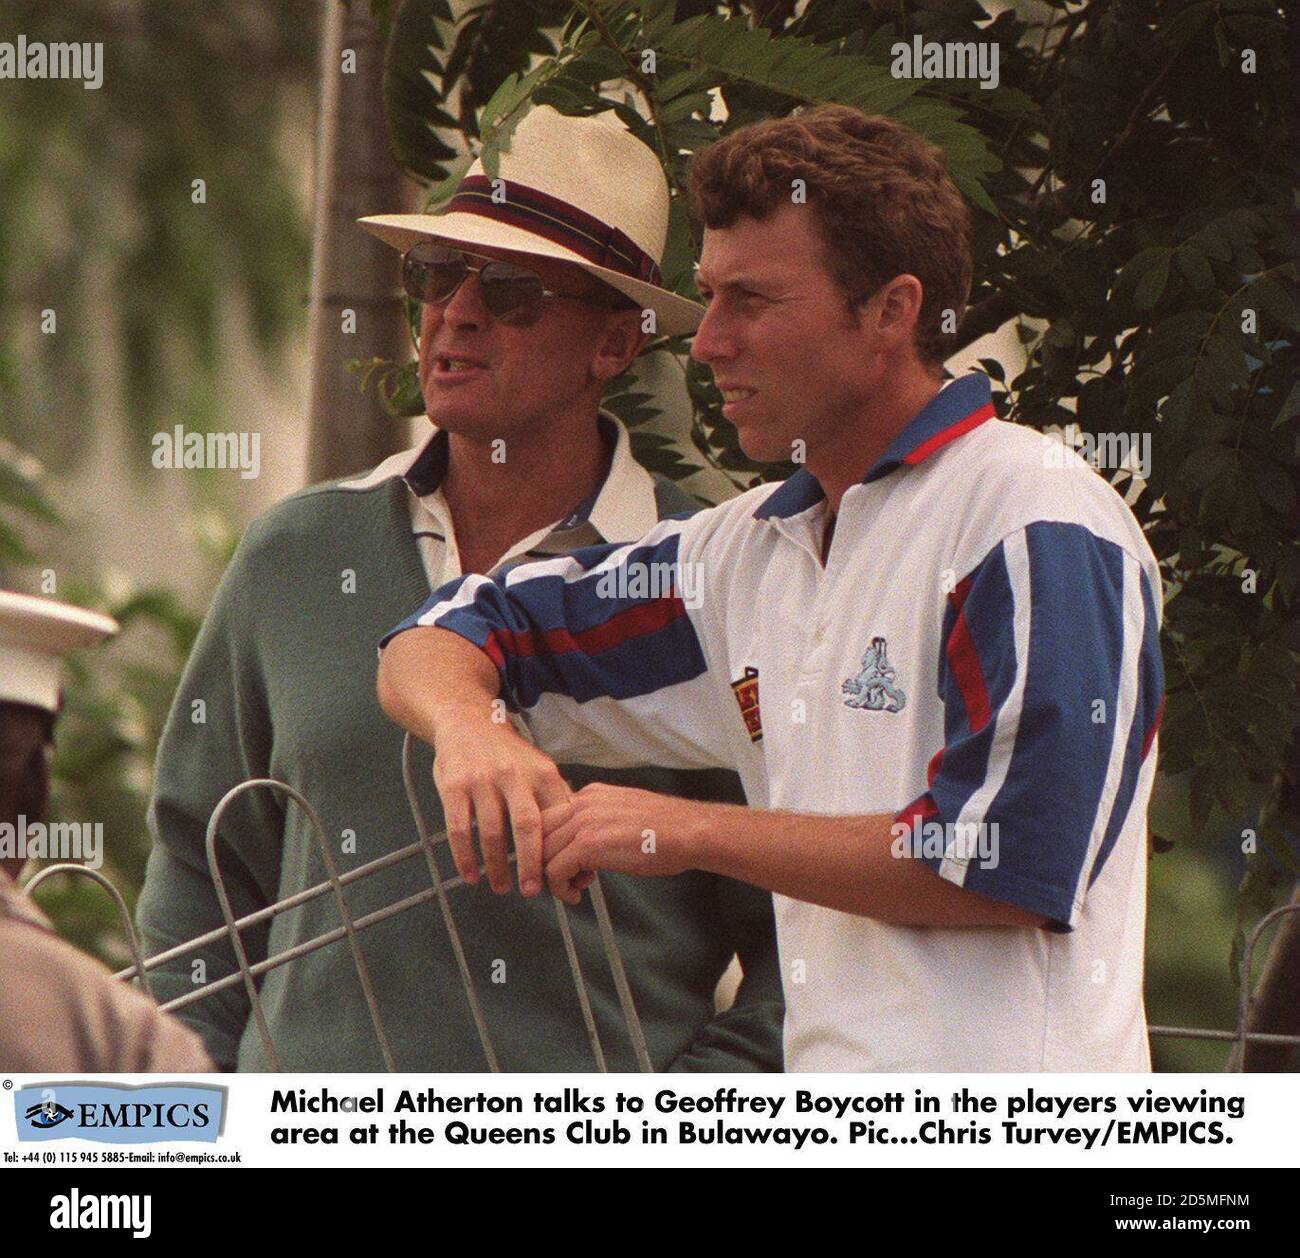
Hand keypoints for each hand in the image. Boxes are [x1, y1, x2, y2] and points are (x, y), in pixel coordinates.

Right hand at [432, 719, 571, 896]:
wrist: (467, 721)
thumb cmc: (508, 754)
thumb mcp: (539, 767)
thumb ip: (556, 799)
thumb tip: (578, 843)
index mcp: (542, 773)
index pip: (557, 818)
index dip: (561, 850)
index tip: (563, 876)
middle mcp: (513, 775)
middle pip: (527, 826)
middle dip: (531, 864)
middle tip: (532, 891)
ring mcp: (482, 780)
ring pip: (492, 833)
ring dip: (497, 867)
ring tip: (502, 887)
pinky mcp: (454, 786)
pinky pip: (459, 830)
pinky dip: (465, 858)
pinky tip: (471, 876)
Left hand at [541, 783, 704, 904]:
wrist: (687, 833)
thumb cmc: (667, 829)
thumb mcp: (625, 813)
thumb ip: (601, 822)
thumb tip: (588, 845)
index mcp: (592, 795)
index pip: (551, 817)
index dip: (552, 845)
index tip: (562, 861)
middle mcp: (583, 803)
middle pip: (540, 833)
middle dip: (546, 860)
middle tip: (563, 878)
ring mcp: (583, 822)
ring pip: (543, 853)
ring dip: (553, 877)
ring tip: (573, 888)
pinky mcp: (587, 845)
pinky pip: (554, 871)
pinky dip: (560, 889)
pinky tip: (575, 895)